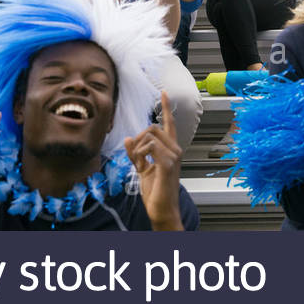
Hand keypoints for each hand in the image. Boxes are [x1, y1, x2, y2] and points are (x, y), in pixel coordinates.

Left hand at [125, 92, 184, 230]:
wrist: (162, 210)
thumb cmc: (155, 192)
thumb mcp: (142, 169)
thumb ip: (136, 154)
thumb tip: (128, 138)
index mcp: (170, 149)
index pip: (169, 123)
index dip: (166, 107)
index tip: (164, 93)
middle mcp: (175, 149)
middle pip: (153, 126)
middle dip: (138, 137)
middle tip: (134, 155)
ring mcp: (174, 156)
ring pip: (151, 134)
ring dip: (138, 147)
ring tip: (138, 162)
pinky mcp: (168, 164)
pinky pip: (150, 146)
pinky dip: (140, 153)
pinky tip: (141, 164)